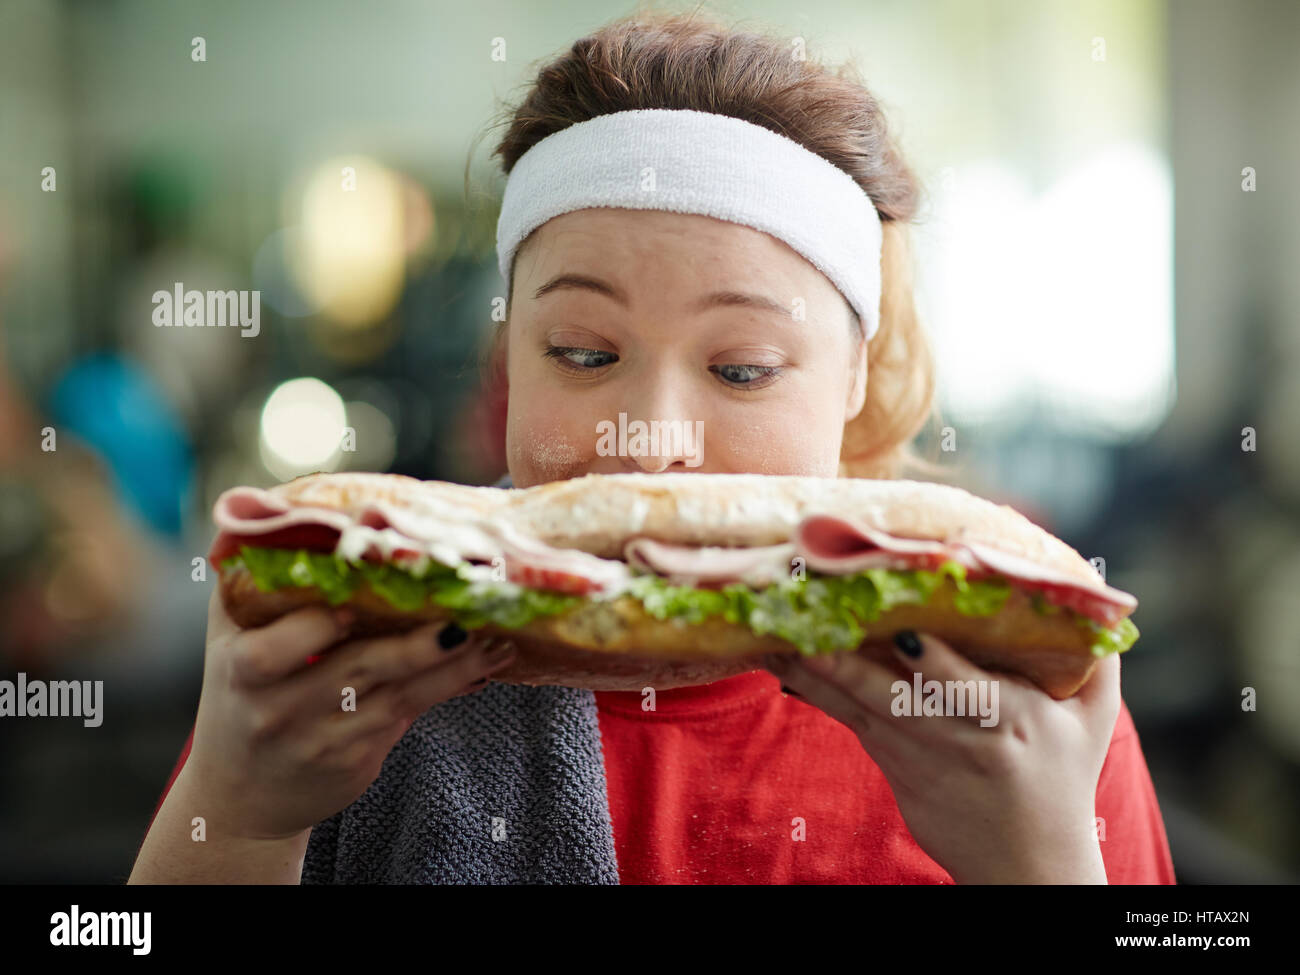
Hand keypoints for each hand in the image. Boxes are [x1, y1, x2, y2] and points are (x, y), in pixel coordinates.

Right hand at [184, 587, 515, 840]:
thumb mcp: (229, 638)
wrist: (239, 795)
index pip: (273, 650)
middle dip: (413, 646)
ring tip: (495, 637)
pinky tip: (485, 664)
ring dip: (451, 665)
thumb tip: (293, 508)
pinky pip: (410, 715)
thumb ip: (255, 578)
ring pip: (396, 694)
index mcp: (241, 669)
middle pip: (354, 670)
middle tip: (463, 616)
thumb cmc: (241, 694)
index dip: (316, 629)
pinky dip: (449, 686)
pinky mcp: (356, 758)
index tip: (358, 602)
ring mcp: (322, 737)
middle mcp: (279, 708)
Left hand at [766, 631, 1119, 883]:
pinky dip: (819, 692)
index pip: (973, 693)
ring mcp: (920, 760)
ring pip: (863, 711)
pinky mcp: (894, 771)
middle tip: (810, 633)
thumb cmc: (1064, 779)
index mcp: (1015, 724)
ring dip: (818, 675)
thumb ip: (1096, 658)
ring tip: (777, 636)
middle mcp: (961, 743)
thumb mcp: (1093, 721)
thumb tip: (1087, 589)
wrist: (1029, 868)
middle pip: (900, 702)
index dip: (940, 668)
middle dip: (852, 669)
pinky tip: (785, 662)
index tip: (909, 637)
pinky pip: (851, 723)